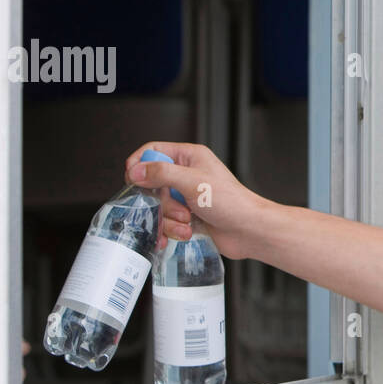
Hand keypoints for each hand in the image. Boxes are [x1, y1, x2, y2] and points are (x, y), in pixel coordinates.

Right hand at [124, 142, 268, 258]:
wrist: (249, 231)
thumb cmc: (232, 202)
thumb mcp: (192, 182)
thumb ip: (161, 173)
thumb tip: (136, 170)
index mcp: (190, 157)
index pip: (153, 150)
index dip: (140, 163)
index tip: (133, 178)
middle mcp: (187, 175)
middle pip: (152, 184)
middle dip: (162, 201)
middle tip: (178, 206)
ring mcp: (187, 197)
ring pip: (159, 206)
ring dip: (170, 218)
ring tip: (188, 221)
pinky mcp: (188, 217)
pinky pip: (167, 222)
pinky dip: (173, 230)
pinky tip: (185, 232)